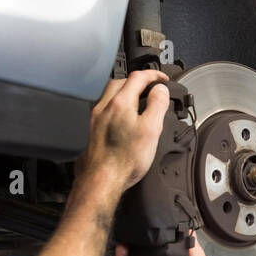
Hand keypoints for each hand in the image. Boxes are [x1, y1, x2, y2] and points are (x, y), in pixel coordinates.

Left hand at [75, 70, 170, 201]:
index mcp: (120, 102)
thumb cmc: (123, 160)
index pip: (138, 77)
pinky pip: (105, 108)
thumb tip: (160, 90)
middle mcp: (104, 106)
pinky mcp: (92, 130)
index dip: (154, 75)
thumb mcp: (151, 129)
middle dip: (137, 81)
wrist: (101, 180)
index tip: (163, 79)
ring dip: (125, 92)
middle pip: (121, 82)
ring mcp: (96, 118)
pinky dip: (117, 106)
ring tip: (139, 102)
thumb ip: (157, 105)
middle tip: (150, 88)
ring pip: (110, 95)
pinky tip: (123, 119)